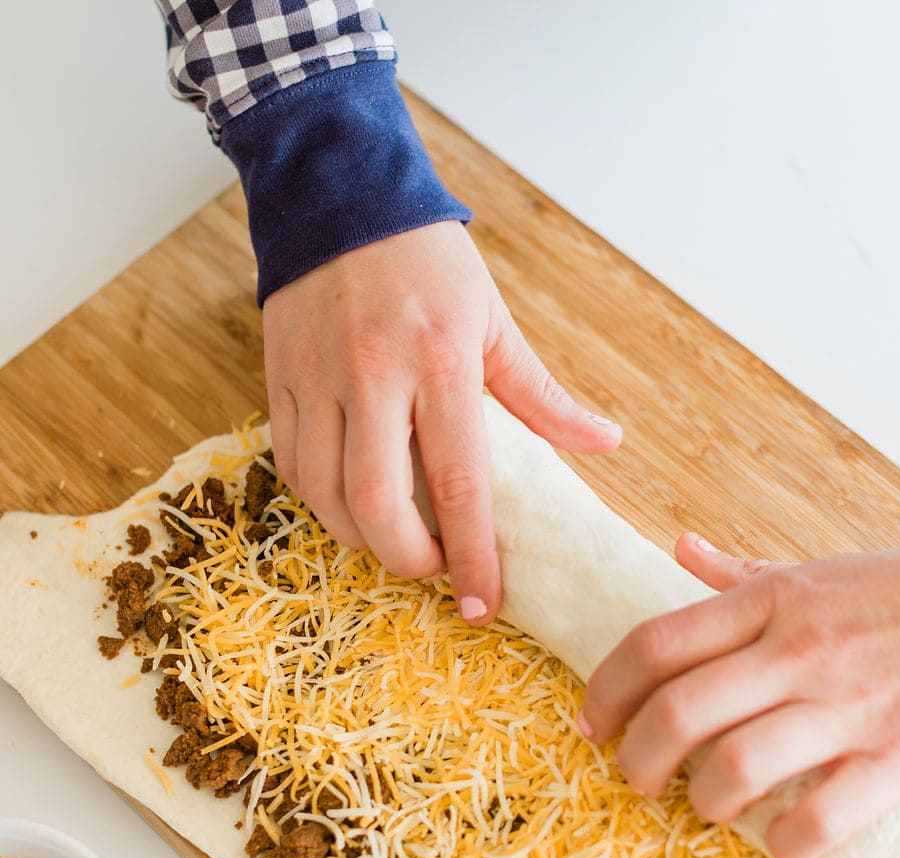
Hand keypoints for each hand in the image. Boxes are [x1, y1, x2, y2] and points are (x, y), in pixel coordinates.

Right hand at [263, 221, 620, 622]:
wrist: (338, 194)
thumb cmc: (428, 262)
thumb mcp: (495, 321)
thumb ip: (543, 396)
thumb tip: (604, 444)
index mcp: (440, 361)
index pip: (459, 483)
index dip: (470, 556)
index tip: (481, 605)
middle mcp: (372, 373)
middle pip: (378, 504)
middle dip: (407, 558)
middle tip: (432, 567)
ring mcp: (317, 377)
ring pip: (325, 494)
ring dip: (359, 537)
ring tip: (394, 540)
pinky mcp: (277, 378)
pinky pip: (291, 463)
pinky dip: (321, 500)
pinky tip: (349, 504)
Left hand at [580, 533, 899, 857]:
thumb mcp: (818, 571)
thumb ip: (742, 574)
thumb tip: (679, 549)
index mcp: (772, 603)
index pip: (655, 644)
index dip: (606, 691)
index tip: (593, 724)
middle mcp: (799, 653)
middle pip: (677, 713)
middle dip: (637, 760)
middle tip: (638, 780)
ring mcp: (848, 709)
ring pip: (735, 767)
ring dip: (704, 801)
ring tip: (708, 807)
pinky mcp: (898, 762)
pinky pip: (817, 819)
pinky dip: (784, 840)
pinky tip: (780, 836)